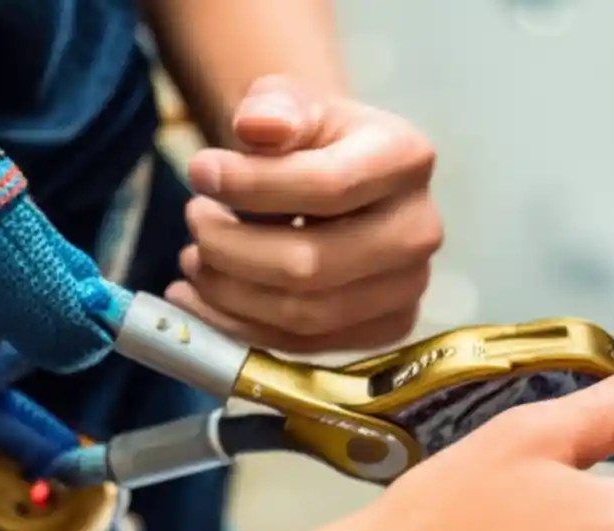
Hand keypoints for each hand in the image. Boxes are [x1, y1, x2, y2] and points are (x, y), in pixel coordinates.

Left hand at [169, 75, 442, 353]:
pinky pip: (303, 346)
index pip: (327, 186)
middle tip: (193, 221)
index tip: (199, 172)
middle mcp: (420, 231)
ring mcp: (407, 289)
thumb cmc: (311, 138)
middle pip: (313, 264)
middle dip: (232, 249)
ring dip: (231, 292)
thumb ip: (274, 106)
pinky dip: (238, 327)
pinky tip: (198, 298)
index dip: (252, 186)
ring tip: (194, 258)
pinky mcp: (384, 330)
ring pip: (305, 314)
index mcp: (407, 161)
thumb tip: (257, 126)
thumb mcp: (290, 102)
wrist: (340, 182)